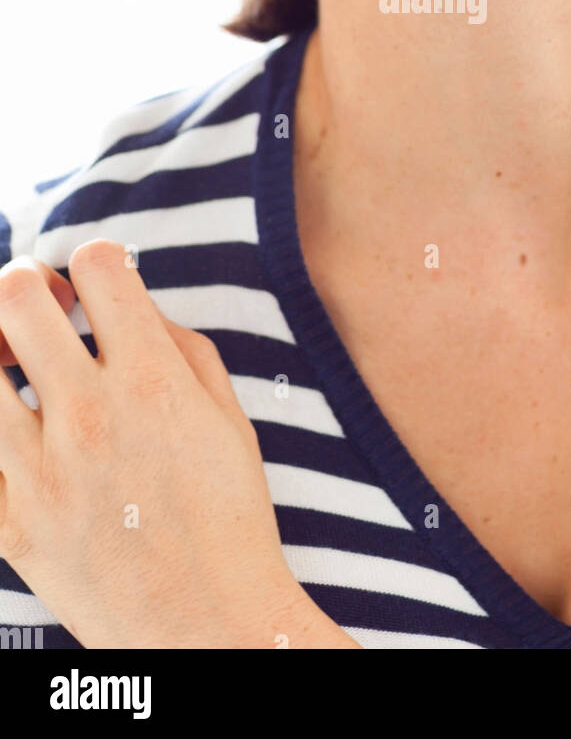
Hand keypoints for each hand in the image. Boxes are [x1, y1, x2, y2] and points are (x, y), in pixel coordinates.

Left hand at [0, 240, 359, 647]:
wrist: (209, 627)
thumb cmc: (229, 518)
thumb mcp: (229, 416)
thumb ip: (178, 345)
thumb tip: (124, 303)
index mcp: (154, 380)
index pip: (98, 263)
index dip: (97, 261)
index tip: (98, 287)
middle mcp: (91, 415)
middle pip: (16, 295)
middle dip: (27, 285)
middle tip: (41, 311)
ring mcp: (41, 472)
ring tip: (12, 367)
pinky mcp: (7, 523)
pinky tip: (13, 429)